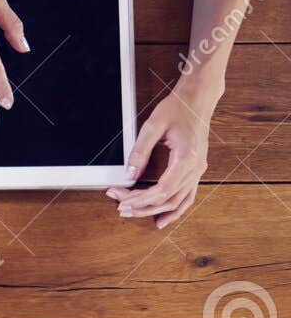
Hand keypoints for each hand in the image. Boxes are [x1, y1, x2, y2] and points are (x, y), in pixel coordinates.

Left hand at [105, 88, 211, 228]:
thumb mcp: (153, 126)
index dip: (139, 199)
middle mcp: (196, 167)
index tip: (121, 200)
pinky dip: (174, 210)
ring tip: (133, 213)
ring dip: (154, 211)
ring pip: (177, 202)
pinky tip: (161, 220)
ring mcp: (198, 170)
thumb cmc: (178, 108)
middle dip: (141, 206)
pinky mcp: (196, 169)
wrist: (198, 98)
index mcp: (187, 158)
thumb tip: (129, 175)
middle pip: (167, 200)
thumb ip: (139, 152)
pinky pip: (187, 197)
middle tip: (120, 207)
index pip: (161, 190)